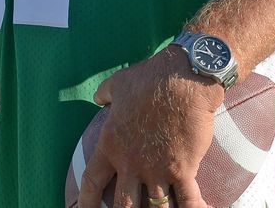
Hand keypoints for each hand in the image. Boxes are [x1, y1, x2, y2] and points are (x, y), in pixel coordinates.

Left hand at [78, 47, 223, 207]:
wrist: (182, 80)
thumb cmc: (148, 79)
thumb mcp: (117, 84)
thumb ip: (104, 94)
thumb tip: (97, 98)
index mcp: (111, 144)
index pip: (91, 180)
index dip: (86, 200)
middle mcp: (131, 163)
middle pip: (122, 205)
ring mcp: (157, 169)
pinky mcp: (183, 170)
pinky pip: (188, 202)